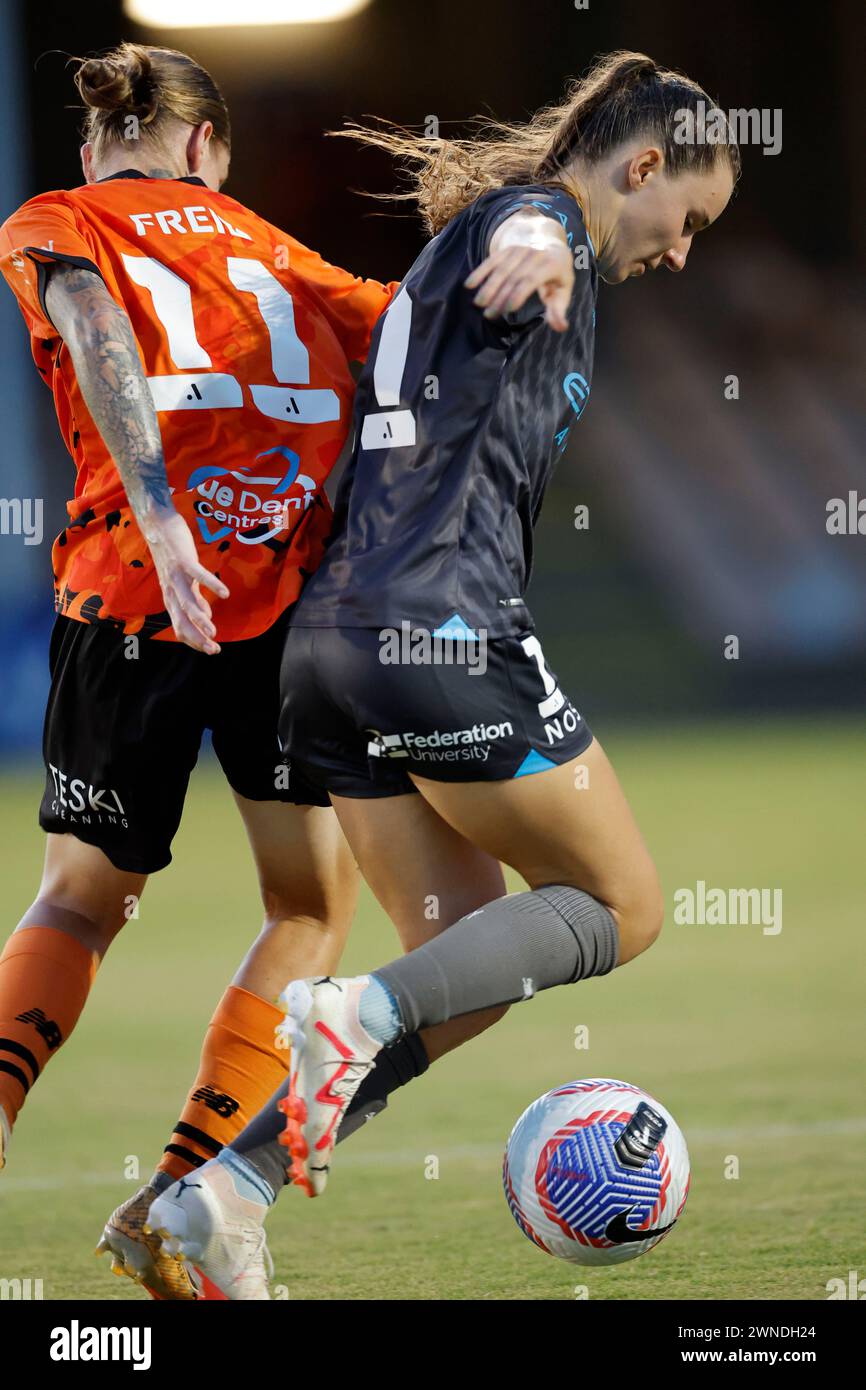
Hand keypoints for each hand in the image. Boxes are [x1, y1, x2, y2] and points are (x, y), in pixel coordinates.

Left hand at [145, 510, 229, 654]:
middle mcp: (171, 590)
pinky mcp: (183, 561)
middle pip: (183, 620)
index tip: (210, 650)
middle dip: (198, 638)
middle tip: (214, 650)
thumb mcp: (183, 581)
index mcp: (171, 597)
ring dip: (201, 620)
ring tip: (214, 633)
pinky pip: (198, 575)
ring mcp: (176, 576)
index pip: (180, 627)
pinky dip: (211, 585)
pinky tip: (225, 594)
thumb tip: (206, 615)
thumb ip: (194, 599)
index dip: (194, 641)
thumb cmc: (172, 554)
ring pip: (187, 603)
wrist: (157, 526)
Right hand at [465, 240, 574, 331]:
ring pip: (501, 269)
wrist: (549, 241)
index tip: (508, 309)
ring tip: (479, 304)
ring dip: (489, 286)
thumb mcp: (564, 290)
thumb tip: (561, 328)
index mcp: (551, 264)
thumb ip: (559, 310)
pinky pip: (492, 260)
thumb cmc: (556, 274)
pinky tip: (469, 285)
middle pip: (514, 277)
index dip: (520, 293)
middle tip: (489, 315)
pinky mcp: (507, 249)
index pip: (532, 279)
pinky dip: (480, 271)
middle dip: (500, 296)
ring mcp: (520, 249)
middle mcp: (534, 253)